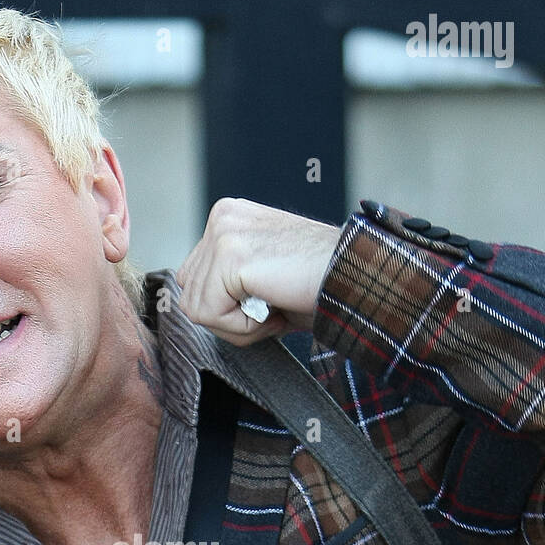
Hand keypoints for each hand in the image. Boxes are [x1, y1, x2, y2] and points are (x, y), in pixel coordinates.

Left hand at [176, 198, 340, 344]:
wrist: (355, 278)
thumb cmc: (316, 284)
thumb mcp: (259, 279)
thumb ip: (225, 284)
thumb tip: (194, 306)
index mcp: (228, 217)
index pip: (193, 280)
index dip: (226, 306)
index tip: (267, 298)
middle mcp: (222, 217)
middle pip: (189, 295)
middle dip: (229, 317)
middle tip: (272, 306)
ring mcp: (224, 233)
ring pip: (197, 308)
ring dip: (238, 324)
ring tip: (275, 305)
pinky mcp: (230, 256)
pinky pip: (210, 315)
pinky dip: (244, 328)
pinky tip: (274, 308)